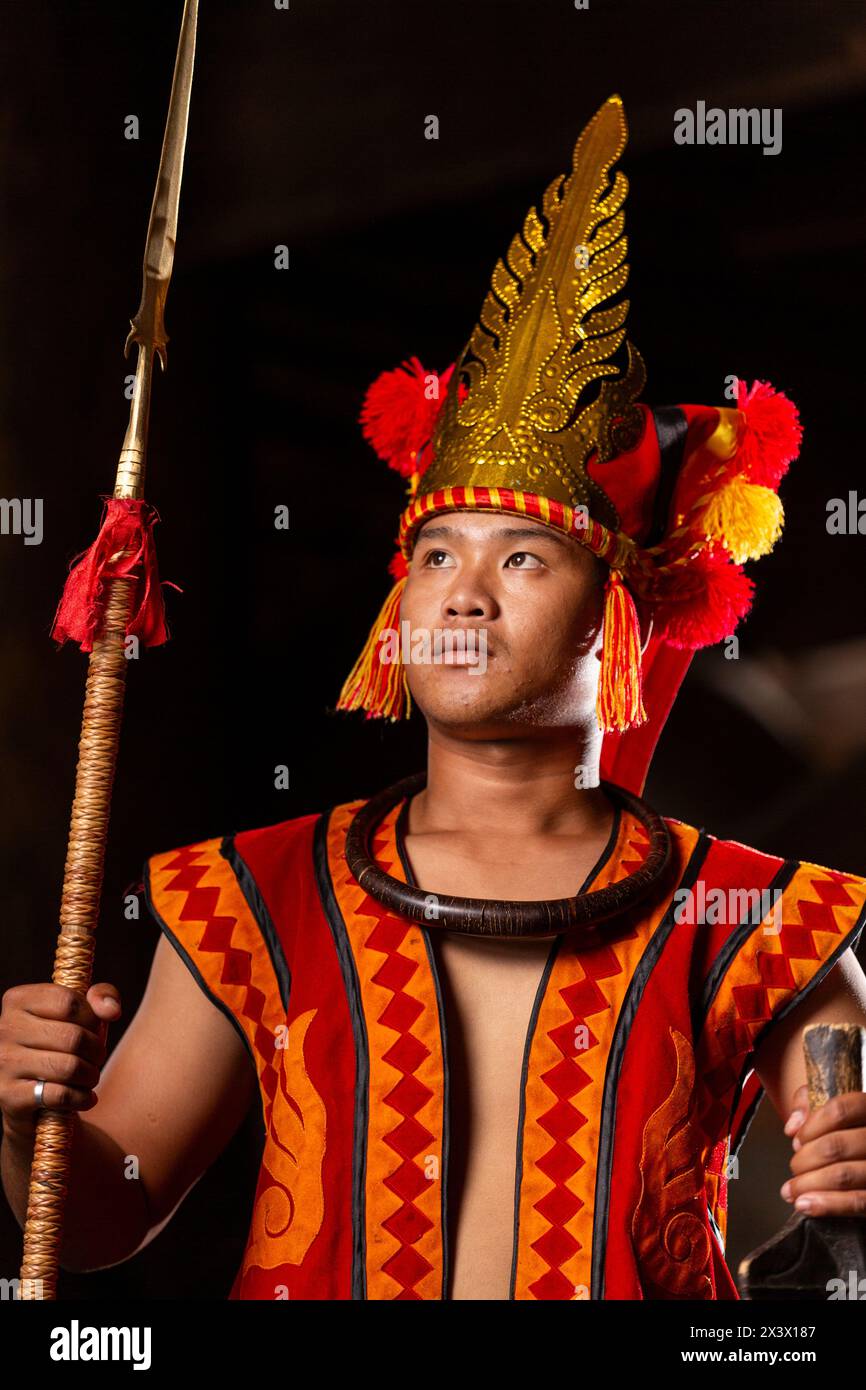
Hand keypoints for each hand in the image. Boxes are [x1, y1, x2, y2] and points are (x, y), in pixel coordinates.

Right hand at [0, 982, 120, 1140]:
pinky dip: (81, 1097)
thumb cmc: (59, 1048)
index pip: (68, 1002)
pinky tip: (84, 1097)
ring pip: (68, 1067)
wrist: (29, 1099)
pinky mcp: (9, 1097)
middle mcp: (5, 1029)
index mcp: (18, 1000)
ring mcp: (4, 1063)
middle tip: (96, 1059)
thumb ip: (101, 997)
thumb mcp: (80, 1015)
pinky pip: (60, 1095)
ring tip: (90, 1077)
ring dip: (90, 1075)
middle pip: (72, 1036)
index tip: (93, 1030)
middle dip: (96, 1051)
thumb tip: (112, 1010)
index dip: (92, 1018)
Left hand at [781, 1083, 865, 1216]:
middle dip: (805, 1160)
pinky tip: (807, 1205)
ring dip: (809, 1185)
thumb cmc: (843, 1126)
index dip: (812, 1126)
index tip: (797, 1140)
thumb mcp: (825, 1099)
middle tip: (795, 1168)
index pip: (840, 1110)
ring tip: (793, 1191)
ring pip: (844, 1175)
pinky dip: (828, 1205)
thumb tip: (792, 1128)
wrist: (861, 1150)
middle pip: (837, 1145)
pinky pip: (859, 1202)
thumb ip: (806, 1103)